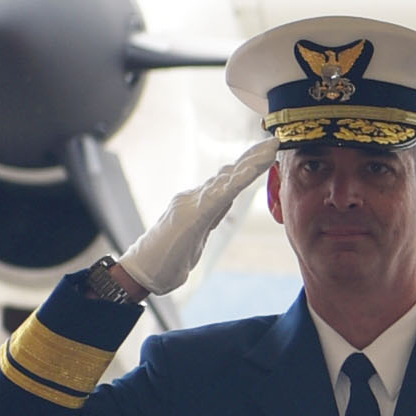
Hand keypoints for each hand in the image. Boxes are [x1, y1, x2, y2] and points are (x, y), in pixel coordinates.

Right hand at [120, 138, 277, 297]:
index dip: (245, 168)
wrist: (144, 271)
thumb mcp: (193, 239)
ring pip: (226, 181)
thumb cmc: (166, 258)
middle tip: (271, 143)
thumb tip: (219, 208)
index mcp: (197, 205)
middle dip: (251, 159)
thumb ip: (205, 221)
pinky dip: (237, 182)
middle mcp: (194, 198)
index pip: (226, 183)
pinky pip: (220, 196)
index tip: (264, 154)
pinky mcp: (193, 215)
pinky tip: (251, 171)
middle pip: (228, 176)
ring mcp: (192, 204)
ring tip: (268, 150)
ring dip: (249, 165)